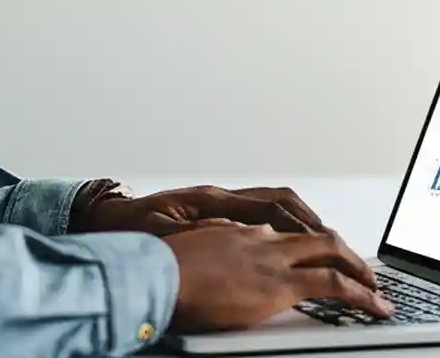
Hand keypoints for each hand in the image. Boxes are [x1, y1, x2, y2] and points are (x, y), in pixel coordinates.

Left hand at [74, 185, 325, 235]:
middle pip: (279, 199)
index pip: (269, 207)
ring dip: (299, 220)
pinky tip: (289, 242)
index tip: (323, 242)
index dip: (300, 225)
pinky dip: (281, 223)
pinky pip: (258, 212)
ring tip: (322, 241)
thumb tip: (231, 241)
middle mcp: (218, 196)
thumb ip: (199, 239)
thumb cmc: (127, 231)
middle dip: (312, 220)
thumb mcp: (162, 237)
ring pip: (272, 202)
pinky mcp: (213, 212)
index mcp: (209, 200)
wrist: (103, 218)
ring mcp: (217, 202)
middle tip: (336, 243)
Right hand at [164, 224, 393, 332]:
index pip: (285, 235)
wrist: (154, 275)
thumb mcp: (189, 257)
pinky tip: (374, 305)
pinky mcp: (279, 284)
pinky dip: (361, 294)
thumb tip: (218, 265)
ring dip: (359, 272)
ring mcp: (273, 259)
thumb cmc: (160, 273)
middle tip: (363, 272)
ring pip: (333, 255)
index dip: (307, 246)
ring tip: (376, 291)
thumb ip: (211, 255)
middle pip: (317, 238)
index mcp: (238, 232)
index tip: (318, 259)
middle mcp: (262, 239)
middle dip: (344, 254)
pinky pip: (334, 285)